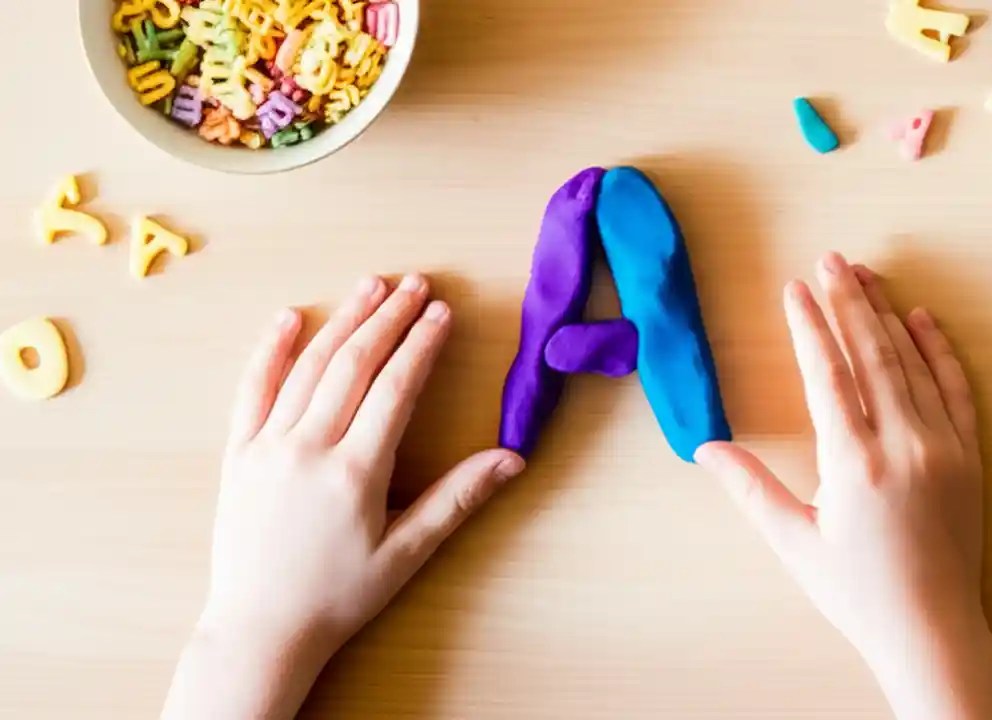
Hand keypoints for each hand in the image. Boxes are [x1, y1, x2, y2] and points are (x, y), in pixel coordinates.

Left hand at [162, 275, 524, 719]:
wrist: (260, 630)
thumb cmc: (338, 598)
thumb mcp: (406, 553)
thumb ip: (457, 499)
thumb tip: (511, 459)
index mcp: (355, 472)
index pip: (395, 388)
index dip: (421, 345)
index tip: (441, 313)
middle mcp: (308, 448)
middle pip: (354, 364)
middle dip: (389, 318)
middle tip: (415, 284)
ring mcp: (267, 447)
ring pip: (308, 367)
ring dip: (343, 321)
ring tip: (371, 286)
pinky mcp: (238, 454)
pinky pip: (252, 390)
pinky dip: (270, 351)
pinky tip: (290, 319)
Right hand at [697, 253, 991, 719]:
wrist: (932, 631)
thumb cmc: (857, 592)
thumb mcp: (794, 543)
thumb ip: (751, 489)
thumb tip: (704, 449)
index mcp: (853, 461)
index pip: (827, 374)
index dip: (809, 327)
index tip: (795, 288)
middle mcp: (902, 443)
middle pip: (872, 354)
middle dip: (848, 301)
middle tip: (831, 259)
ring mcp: (942, 447)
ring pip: (913, 364)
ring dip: (887, 315)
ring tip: (866, 275)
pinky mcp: (970, 458)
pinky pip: (957, 391)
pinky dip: (940, 352)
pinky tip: (923, 320)